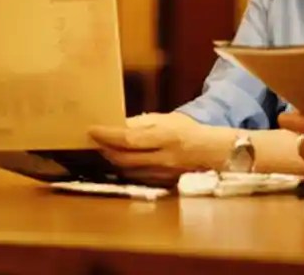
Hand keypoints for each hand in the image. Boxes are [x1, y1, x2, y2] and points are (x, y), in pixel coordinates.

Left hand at [89, 112, 223, 185]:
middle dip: (104, 149)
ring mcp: (160, 174)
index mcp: (165, 137)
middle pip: (123, 158)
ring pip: (126, 170)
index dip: (107, 135)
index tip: (92, 130)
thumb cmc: (189, 132)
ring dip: (111, 161)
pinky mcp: (159, 184)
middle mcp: (162, 158)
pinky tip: (118, 162)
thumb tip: (118, 125)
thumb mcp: (168, 119)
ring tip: (102, 150)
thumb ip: (143, 123)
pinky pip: (135, 177)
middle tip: (93, 141)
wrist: (212, 154)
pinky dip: (123, 169)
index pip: (129, 138)